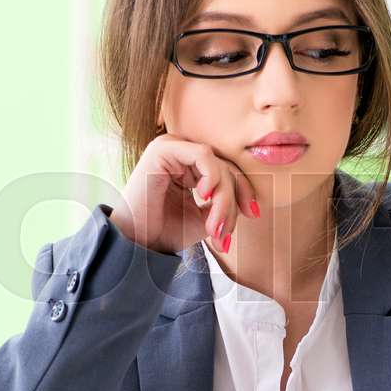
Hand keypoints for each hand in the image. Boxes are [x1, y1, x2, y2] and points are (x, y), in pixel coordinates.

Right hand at [109, 134, 259, 255]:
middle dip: (231, 202)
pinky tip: (203, 196)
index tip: (253, 213)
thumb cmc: (166, 231)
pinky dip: (211, 176)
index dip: (244, 191)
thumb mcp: (206, 218)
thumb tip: (252, 205)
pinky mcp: (163, 148)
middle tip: (222, 232)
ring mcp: (172, 147)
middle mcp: (181, 153)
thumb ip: (227, 205)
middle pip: (226, 168)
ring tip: (212, 226)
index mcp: (190, 165)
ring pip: (217, 165)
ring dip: (222, 198)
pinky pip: (203, 154)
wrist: (136, 243)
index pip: (228, 170)